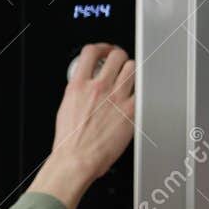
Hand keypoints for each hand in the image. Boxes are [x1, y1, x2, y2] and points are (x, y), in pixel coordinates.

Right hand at [29, 43, 135, 208]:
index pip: (91, 52)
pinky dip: (140, 90)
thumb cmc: (69, 142)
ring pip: (132, 68)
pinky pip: (142, 90)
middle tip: (119, 63)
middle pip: (116, 55)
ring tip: (129, 79)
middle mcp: (98, 88)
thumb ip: (78, 93)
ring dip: (131, 71)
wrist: (76, 160)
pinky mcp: (130, 111)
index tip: (103, 52)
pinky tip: (136, 95)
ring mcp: (116, 98)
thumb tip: (85, 86)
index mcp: (78, 86)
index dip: (100, 48)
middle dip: (119, 57)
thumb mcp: (65, 109)